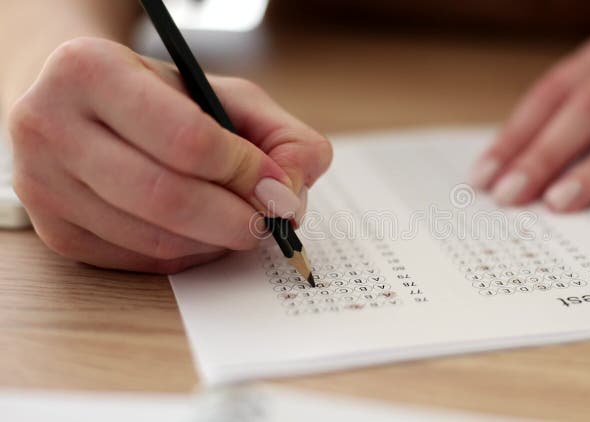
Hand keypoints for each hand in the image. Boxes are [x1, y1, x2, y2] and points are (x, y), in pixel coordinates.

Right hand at [9, 38, 331, 272]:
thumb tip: (293, 191)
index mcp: (90, 71)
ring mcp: (44, 186)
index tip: (277, 183)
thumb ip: (280, 135)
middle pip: (167, 198)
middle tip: (269, 221)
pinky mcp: (56, 234)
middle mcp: (50, 126)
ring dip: (216, 241)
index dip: (245, 171)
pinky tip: (203, 234)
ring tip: (238, 221)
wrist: (82, 110)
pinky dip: (189, 256)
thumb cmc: (162, 100)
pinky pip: (141, 262)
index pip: (187, 139)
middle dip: (236, 218)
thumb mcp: (224, 96)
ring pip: (155, 239)